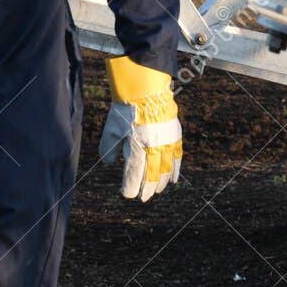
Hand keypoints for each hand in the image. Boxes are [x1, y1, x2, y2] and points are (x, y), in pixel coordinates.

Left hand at [98, 55, 182, 201]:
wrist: (145, 88)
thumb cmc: (125, 109)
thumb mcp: (111, 129)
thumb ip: (109, 149)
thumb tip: (109, 164)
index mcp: (136, 145)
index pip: (134, 174)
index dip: (131, 187)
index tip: (128, 194)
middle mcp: (153, 146)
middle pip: (151, 175)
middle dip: (147, 188)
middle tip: (143, 197)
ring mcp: (166, 141)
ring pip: (165, 168)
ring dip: (160, 182)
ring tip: (156, 190)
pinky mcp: (174, 134)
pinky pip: (177, 157)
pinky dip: (175, 169)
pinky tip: (172, 179)